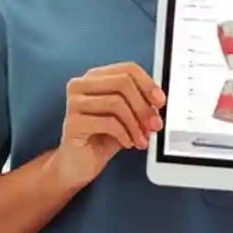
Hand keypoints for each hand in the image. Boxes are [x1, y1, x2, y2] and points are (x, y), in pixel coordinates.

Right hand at [52, 63, 165, 188]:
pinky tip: (127, 143)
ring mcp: (74, 102)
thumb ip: (140, 106)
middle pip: (122, 83)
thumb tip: (156, 103)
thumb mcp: (126, 118)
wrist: (79, 163)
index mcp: (96, 78)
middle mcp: (81, 85)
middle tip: (154, 125)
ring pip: (116, 103)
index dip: (148, 84)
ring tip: (141, 139)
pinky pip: (107, 122)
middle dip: (143, 106)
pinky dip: (124, 134)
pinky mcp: (73, 122)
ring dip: (135, 124)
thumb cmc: (102, 138)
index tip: (160, 102)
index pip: (127, 69)